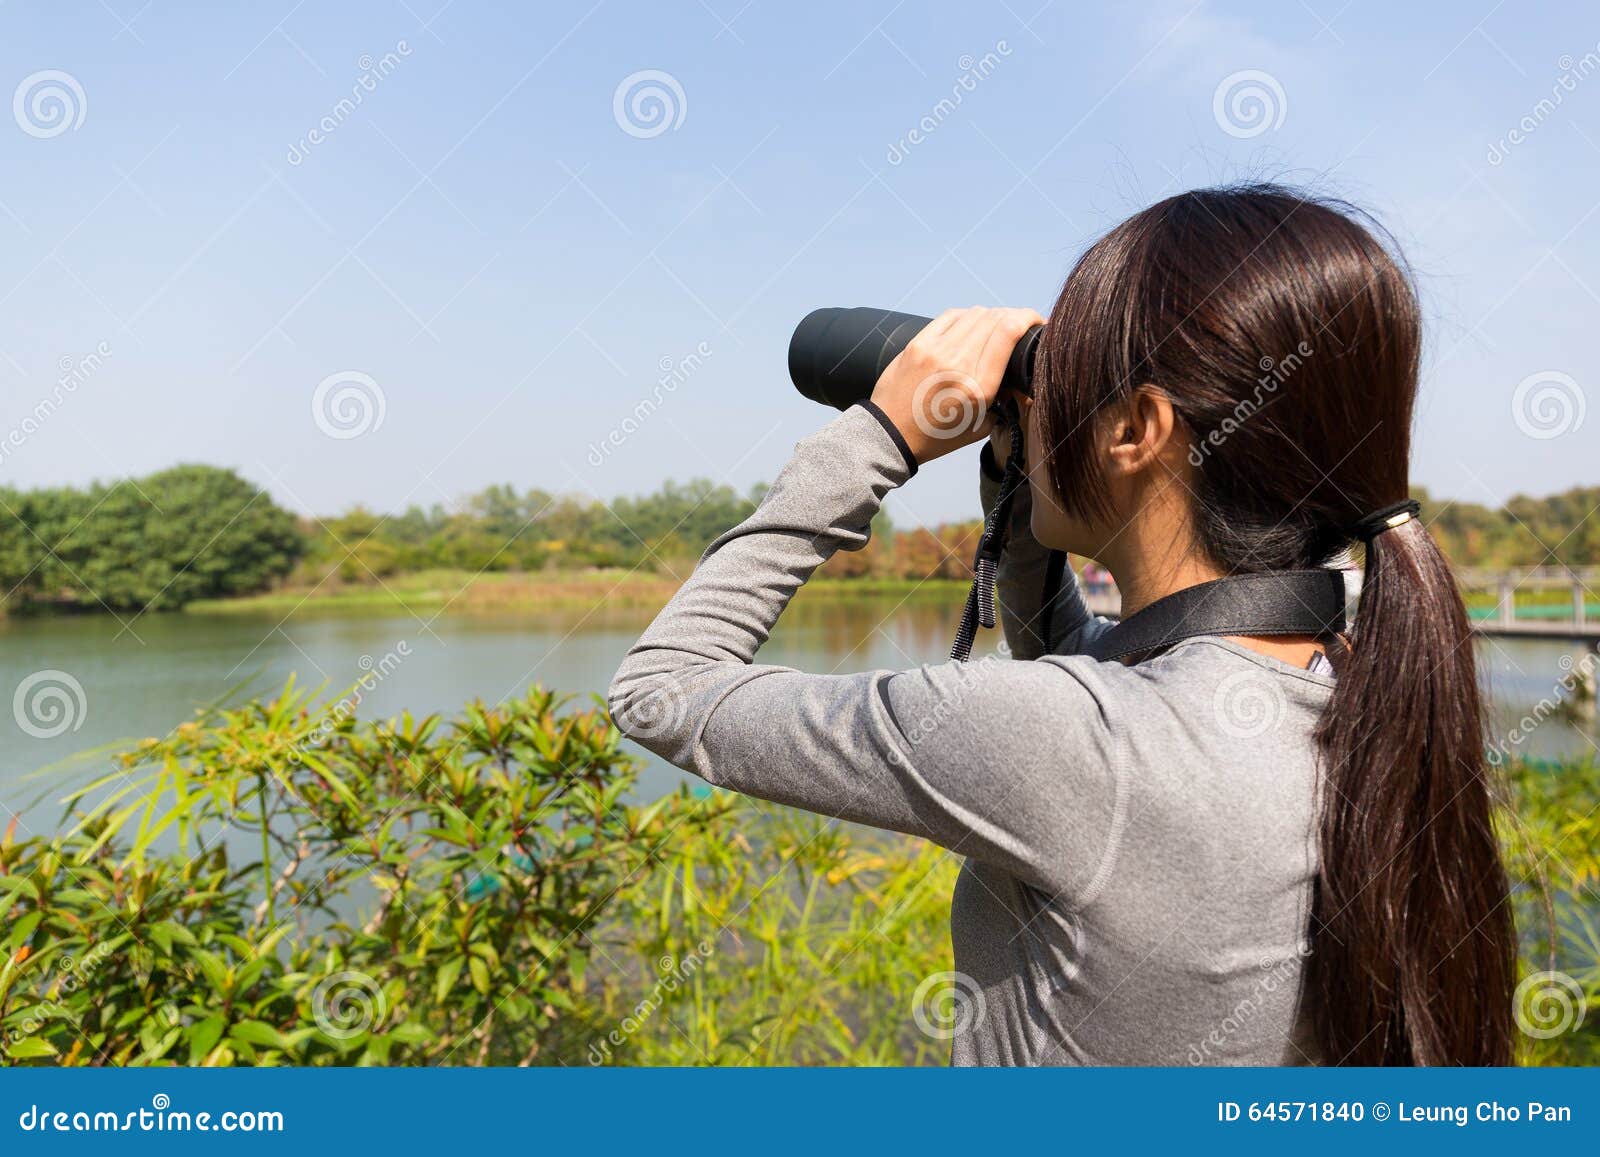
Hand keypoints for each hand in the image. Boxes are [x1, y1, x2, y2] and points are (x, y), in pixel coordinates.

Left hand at [868, 306, 1044, 464]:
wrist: (890, 434)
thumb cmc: (936, 435)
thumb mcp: (979, 427)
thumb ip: (1005, 402)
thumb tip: (1024, 382)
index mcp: (979, 387)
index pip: (1008, 332)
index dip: (1028, 318)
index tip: (1036, 321)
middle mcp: (959, 364)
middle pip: (994, 318)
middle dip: (1013, 316)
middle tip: (1018, 325)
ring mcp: (936, 350)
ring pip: (974, 313)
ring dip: (991, 315)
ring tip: (994, 326)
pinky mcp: (918, 344)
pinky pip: (950, 316)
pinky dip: (967, 316)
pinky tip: (970, 324)